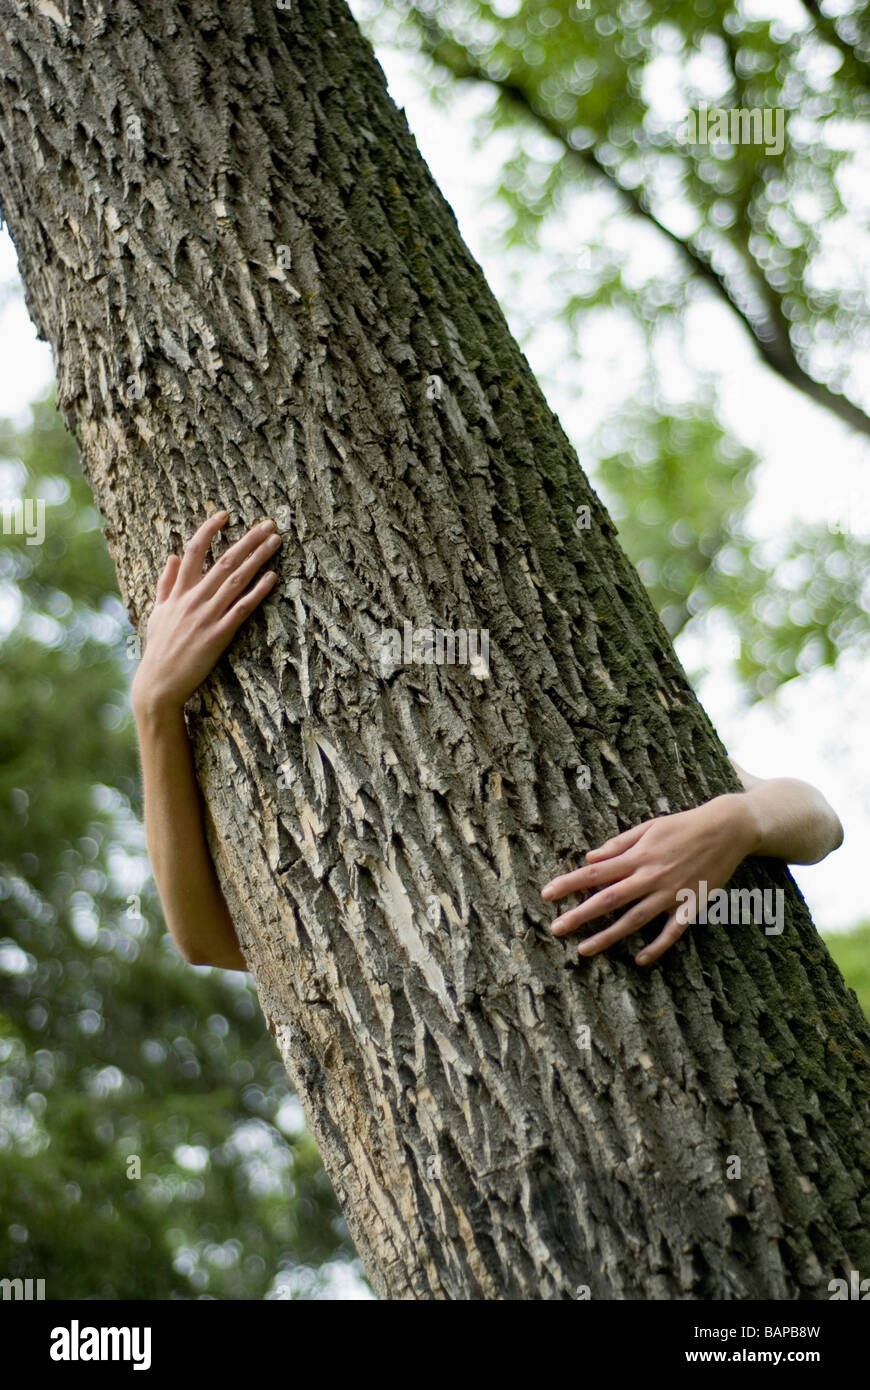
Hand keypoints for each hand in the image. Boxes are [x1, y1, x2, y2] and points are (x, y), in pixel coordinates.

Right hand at [131, 511, 281, 714]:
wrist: (159, 683)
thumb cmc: (160, 649)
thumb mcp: (157, 612)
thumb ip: (165, 583)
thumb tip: (172, 556)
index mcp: (178, 592)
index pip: (193, 551)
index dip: (209, 530)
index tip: (225, 514)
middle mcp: (193, 599)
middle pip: (223, 561)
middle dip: (247, 540)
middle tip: (268, 523)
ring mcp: (207, 616)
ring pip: (236, 580)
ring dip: (258, 558)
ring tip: (275, 542)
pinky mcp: (218, 635)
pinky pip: (241, 609)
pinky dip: (257, 592)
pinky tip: (272, 578)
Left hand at [540, 794, 758, 966]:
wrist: (727, 829)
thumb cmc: (683, 825)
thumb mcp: (648, 827)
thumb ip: (618, 845)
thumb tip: (589, 859)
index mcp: (638, 856)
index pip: (596, 873)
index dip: (570, 884)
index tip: (547, 895)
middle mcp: (651, 876)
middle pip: (609, 899)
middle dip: (580, 914)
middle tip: (556, 929)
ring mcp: (671, 893)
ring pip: (635, 919)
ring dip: (608, 936)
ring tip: (584, 950)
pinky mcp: (691, 905)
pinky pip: (673, 931)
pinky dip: (658, 947)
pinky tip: (641, 960)